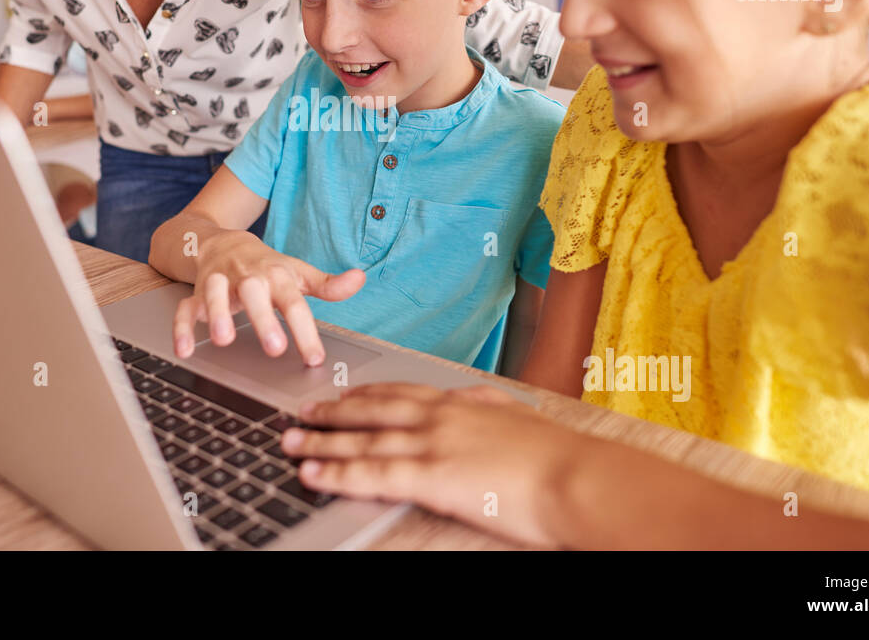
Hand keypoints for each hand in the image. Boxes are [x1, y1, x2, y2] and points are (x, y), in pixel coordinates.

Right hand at [173, 230, 364, 366]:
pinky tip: (184, 350)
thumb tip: (360, 279)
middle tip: (275, 348)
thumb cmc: (267, 266)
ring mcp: (219, 283)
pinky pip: (184, 307)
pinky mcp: (196, 293)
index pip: (294, 302)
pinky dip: (181, 327)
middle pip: (255, 293)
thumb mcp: (297, 273)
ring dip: (217, 315)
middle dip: (263, 320)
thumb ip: (327, 285)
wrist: (224, 242)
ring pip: (214, 293)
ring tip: (223, 340)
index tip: (314, 358)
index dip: (305, 330)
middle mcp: (248, 277)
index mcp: (276, 275)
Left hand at [282, 382, 575, 547]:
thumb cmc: (560, 456)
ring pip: (362, 440)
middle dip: (332, 412)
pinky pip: (371, 474)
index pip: (402, 393)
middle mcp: (440, 416)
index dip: (367, 394)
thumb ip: (491, 408)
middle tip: (301, 413)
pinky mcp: (430, 475)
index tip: (342, 394)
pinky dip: (336, 472)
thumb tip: (478, 403)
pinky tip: (312, 473)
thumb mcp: (520, 418)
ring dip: (321, 441)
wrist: (578, 476)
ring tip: (290, 441)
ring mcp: (432, 443)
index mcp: (462, 402)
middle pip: (372, 410)